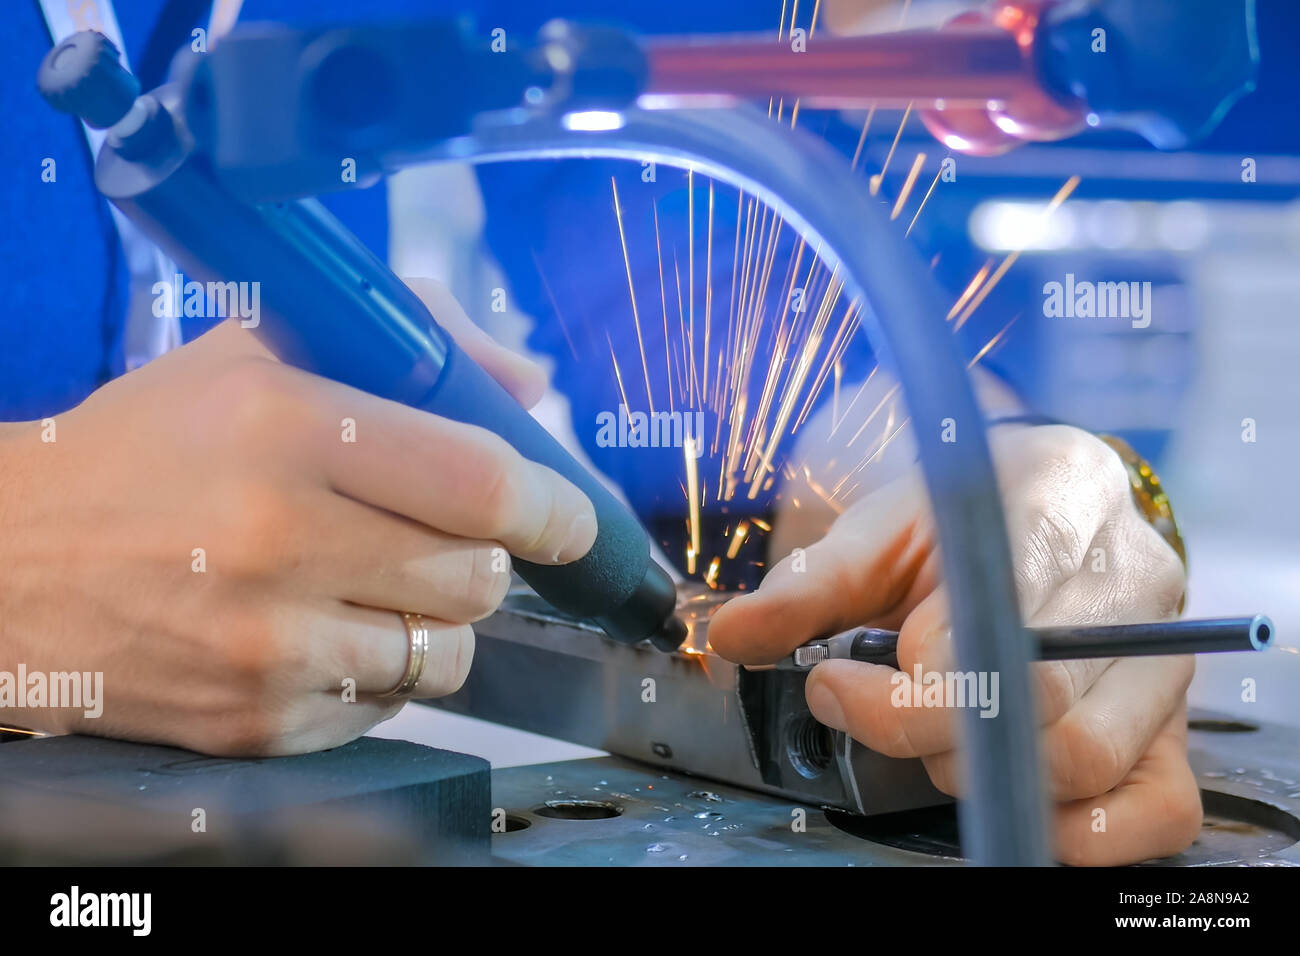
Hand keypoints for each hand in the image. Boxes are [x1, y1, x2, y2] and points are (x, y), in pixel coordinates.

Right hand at [0, 278, 594, 755]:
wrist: (7, 563)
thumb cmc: (146, 448)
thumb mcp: (257, 355)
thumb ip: (411, 341)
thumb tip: (526, 382)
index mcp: (285, 425)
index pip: (484, 484)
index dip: (552, 506)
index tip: (566, 516)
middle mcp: (278, 539)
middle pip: (478, 576)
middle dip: (484, 558)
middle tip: (440, 537)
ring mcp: (265, 644)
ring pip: (447, 653)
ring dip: (434, 620)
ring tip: (369, 583)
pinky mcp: (254, 721)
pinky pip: (387, 706)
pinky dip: (379, 671)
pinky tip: (318, 630)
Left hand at [709, 425, 1199, 864]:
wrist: (1033, 508)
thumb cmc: (954, 521)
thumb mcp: (877, 529)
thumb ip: (805, 585)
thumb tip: (729, 637)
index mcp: (1060, 492)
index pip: (1006, 601)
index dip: (918, 664)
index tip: (838, 676)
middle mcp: (1133, 573)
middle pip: (1040, 692)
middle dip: (926, 725)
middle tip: (866, 707)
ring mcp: (1165, 655)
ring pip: (1087, 755)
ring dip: (981, 769)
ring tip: (932, 735)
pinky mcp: (1171, 727)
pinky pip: (1159, 808)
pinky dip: (1082, 832)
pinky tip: (1007, 798)